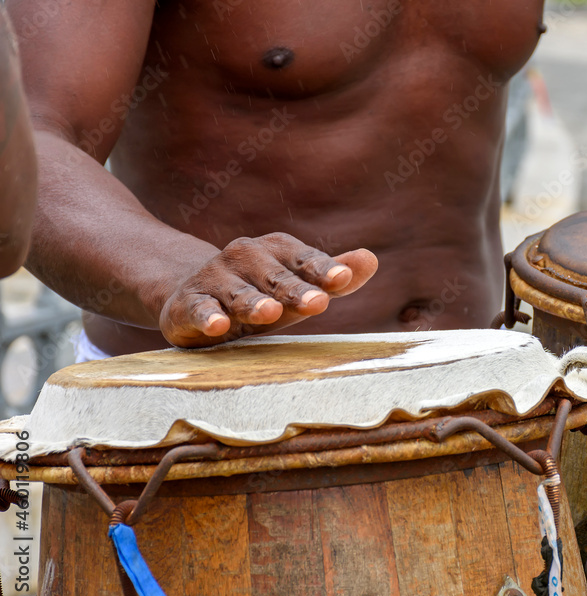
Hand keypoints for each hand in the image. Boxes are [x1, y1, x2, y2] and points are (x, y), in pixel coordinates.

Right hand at [159, 232, 377, 346]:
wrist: (191, 294)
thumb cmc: (259, 292)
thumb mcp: (298, 286)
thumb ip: (333, 276)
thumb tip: (370, 260)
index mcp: (277, 251)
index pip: (306, 260)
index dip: (325, 269)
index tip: (343, 279)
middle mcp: (245, 258)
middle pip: (276, 278)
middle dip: (296, 290)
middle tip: (318, 303)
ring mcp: (215, 279)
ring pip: (239, 293)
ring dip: (254, 303)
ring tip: (270, 312)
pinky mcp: (188, 303)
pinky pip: (199, 309)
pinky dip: (208, 316)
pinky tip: (218, 326)